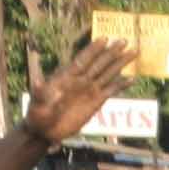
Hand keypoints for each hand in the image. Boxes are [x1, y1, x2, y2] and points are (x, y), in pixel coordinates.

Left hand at [19, 36, 140, 146]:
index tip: (104, 39)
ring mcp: (89, 90)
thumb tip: (35, 80)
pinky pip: (111, 91)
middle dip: (112, 52)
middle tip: (124, 40)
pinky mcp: (96, 102)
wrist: (45, 130)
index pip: (83, 60)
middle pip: (99, 63)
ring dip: (120, 63)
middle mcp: (80, 80)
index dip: (93, 50)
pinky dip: (121, 85)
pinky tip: (132, 79)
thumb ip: (39, 92)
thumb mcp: (37, 103)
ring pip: (108, 73)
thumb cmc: (37, 115)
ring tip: (133, 52)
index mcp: (67, 76)